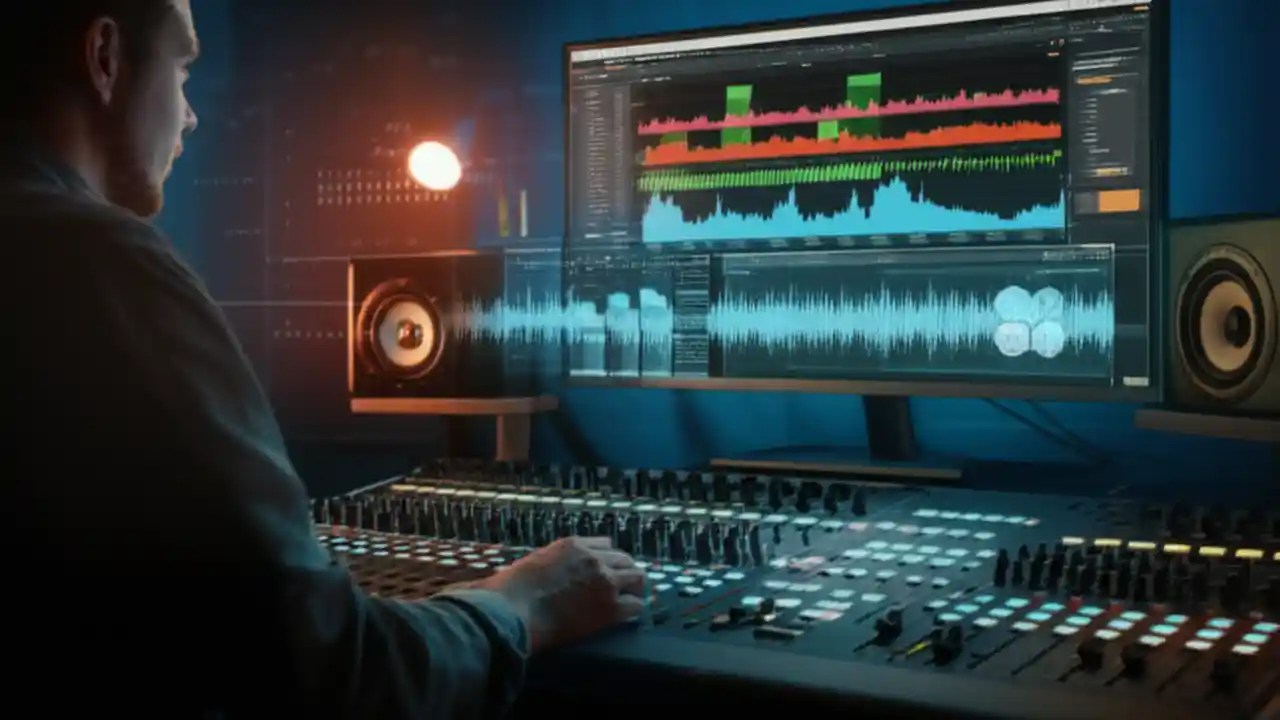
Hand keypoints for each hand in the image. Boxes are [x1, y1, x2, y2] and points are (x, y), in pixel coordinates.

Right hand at [472, 536, 645, 653]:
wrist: (513, 611)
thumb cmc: (513, 589)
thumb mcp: (536, 561)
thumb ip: (557, 561)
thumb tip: (560, 571)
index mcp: (574, 545)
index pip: (606, 544)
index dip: (608, 559)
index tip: (608, 569)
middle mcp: (594, 559)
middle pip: (625, 559)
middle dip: (625, 571)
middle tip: (623, 585)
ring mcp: (605, 582)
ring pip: (637, 578)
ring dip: (633, 587)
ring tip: (629, 598)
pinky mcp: (610, 607)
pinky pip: (636, 604)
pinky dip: (633, 608)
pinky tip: (626, 615)